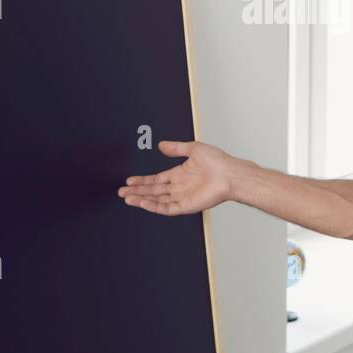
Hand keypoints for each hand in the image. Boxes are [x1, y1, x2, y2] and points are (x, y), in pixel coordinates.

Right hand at [118, 140, 235, 215]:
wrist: (230, 174)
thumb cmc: (218, 162)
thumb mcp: (193, 148)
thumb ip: (176, 148)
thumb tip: (162, 144)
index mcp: (180, 174)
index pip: (156, 179)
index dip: (142, 181)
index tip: (130, 180)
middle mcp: (179, 187)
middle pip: (153, 191)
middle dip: (137, 191)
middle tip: (122, 191)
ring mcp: (182, 197)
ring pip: (157, 200)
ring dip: (141, 199)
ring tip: (127, 198)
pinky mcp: (186, 206)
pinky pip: (166, 208)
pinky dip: (154, 206)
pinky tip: (143, 203)